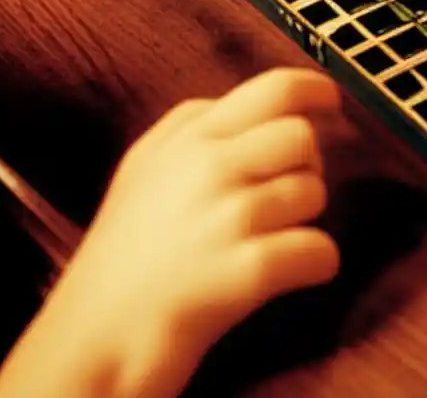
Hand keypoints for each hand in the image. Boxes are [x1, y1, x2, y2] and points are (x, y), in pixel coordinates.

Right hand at [33, 69, 342, 395]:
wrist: (97, 337)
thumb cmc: (124, 256)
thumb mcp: (143, 170)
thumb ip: (192, 127)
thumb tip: (253, 107)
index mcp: (188, 137)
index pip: (274, 88)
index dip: (316, 91)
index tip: (330, 103)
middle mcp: (210, 165)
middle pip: (303, 137)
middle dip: (306, 166)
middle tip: (282, 195)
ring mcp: (231, 216)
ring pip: (315, 193)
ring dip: (303, 220)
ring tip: (263, 243)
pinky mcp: (251, 268)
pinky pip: (322, 250)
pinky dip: (315, 265)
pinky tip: (285, 274)